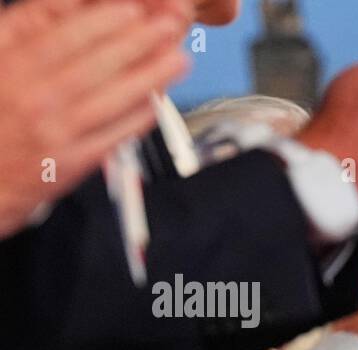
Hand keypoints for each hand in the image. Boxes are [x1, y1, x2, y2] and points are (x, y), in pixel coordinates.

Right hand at [0, 0, 189, 237]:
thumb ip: (29, 27)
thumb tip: (70, 5)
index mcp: (11, 67)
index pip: (61, 38)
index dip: (100, 22)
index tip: (131, 9)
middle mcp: (34, 99)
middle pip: (94, 66)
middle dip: (138, 43)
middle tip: (169, 26)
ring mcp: (55, 134)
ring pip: (110, 100)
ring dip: (149, 78)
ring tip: (178, 59)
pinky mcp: (71, 163)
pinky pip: (112, 137)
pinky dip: (138, 117)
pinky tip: (158, 100)